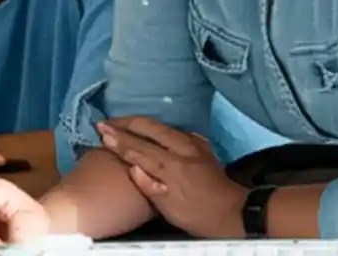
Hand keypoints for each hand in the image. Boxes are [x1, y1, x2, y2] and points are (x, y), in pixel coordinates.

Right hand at [98, 117, 246, 237]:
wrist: (236, 214)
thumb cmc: (198, 215)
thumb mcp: (170, 209)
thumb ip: (149, 186)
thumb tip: (131, 166)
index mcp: (172, 167)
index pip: (138, 148)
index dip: (118, 139)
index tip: (100, 131)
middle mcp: (183, 150)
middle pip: (149, 128)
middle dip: (125, 123)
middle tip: (105, 122)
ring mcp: (194, 145)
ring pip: (162, 125)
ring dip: (140, 122)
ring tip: (122, 122)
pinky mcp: (202, 145)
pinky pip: (176, 130)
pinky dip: (159, 127)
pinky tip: (154, 129)